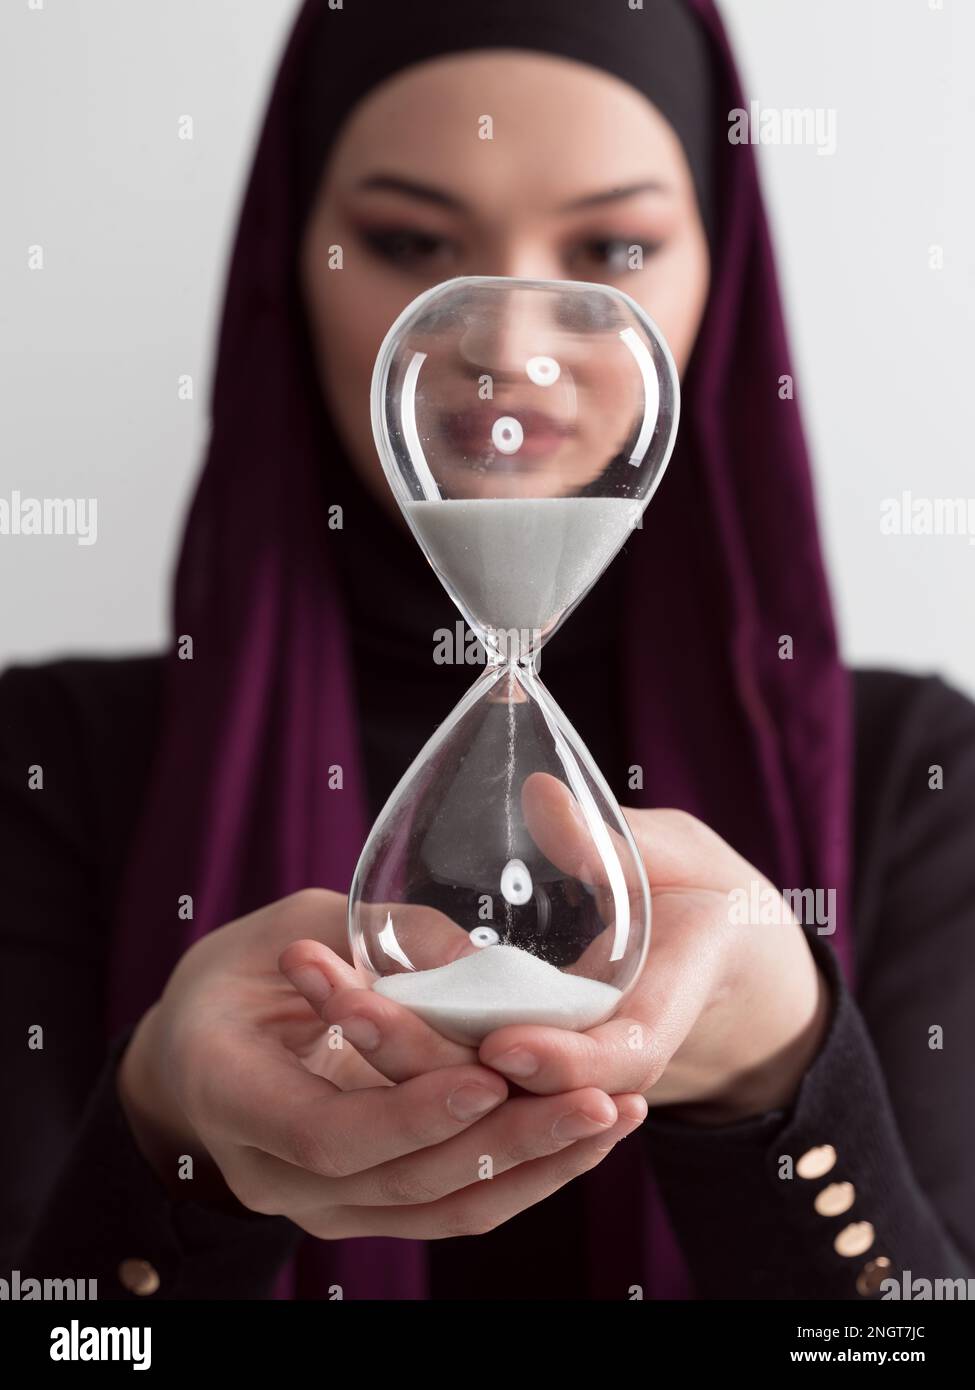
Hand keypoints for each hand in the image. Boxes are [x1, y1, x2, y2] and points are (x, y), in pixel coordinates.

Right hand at [117, 889, 647, 1237]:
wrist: (198, 1054)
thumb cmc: (239, 972)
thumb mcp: (290, 927)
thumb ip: (374, 939)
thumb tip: (478, 961)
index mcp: (229, 1092)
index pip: (327, 1133)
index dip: (412, 1113)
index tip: (491, 1073)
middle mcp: (270, 1172)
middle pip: (400, 1183)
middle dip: (507, 1143)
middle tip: (596, 1099)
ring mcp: (319, 1204)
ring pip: (438, 1211)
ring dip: (534, 1169)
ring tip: (613, 1118)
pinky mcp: (364, 1207)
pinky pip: (448, 1211)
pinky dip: (521, 1178)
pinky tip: (582, 1138)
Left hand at [308, 792, 829, 1126]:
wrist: (710, 952)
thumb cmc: (701, 893)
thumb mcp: (680, 856)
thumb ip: (619, 841)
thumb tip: (542, 797)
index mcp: (666, 1009)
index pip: (621, 1055)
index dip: (566, 1061)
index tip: (505, 1045)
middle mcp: (605, 1053)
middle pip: (523, 1089)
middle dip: (438, 1061)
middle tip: (357, 1012)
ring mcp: (558, 1061)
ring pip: (477, 1087)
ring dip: (400, 1055)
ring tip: (329, 1000)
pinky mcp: (519, 1051)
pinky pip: (462, 1066)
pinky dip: (403, 1047)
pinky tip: (338, 1007)